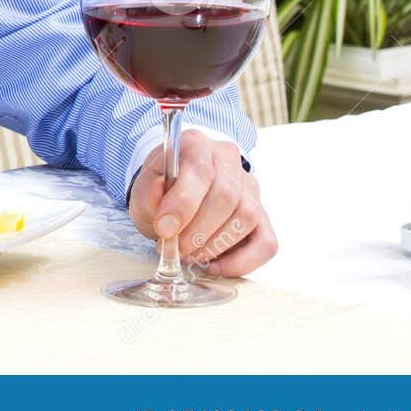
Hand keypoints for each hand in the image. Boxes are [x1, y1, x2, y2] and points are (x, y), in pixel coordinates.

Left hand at [128, 130, 276, 276]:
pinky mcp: (262, 217)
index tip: (164, 230)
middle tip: (176, 249)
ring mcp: (250, 188)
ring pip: (246, 217)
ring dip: (215, 245)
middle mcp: (228, 160)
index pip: (200, 170)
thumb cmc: (161, 191)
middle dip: (197, 231)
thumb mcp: (144, 189)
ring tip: (191, 254)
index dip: (183, 203)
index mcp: (196, 144)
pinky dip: (243, 261)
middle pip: (226, 196)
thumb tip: (158, 196)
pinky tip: (217, 266)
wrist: (176, 195)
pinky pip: (266, 243)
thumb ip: (147, 193)